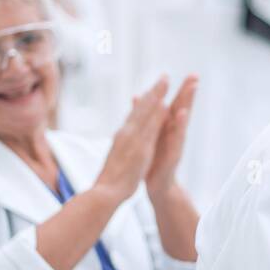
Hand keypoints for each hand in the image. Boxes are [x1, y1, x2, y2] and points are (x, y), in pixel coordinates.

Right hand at [95, 77, 169, 202]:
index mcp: (123, 136)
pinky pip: (149, 129)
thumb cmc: (111, 179)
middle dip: (153, 91)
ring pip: (145, 113)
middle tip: (164, 76)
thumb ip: (120, 145)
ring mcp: (132, 139)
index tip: (155, 88)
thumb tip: (123, 138)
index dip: (146, 99)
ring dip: (155, 96)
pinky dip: (155, 115)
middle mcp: (126, 133)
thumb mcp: (117, 156)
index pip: (136, 114)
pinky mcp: (138, 148)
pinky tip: (163, 104)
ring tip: (165, 81)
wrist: (104, 193)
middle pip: (141, 108)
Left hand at [145, 75, 197, 196]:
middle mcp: (173, 133)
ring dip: (187, 103)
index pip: (174, 104)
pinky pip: (177, 137)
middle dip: (188, 92)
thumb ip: (149, 117)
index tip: (189, 74)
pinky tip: (183, 114)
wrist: (157, 186)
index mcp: (166, 127)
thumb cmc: (153, 161)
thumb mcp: (150, 136)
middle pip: (181, 108)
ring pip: (182, 120)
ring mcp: (175, 142)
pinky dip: (180, 125)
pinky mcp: (174, 153)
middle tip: (195, 76)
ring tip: (192, 89)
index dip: (179, 89)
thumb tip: (138, 96)